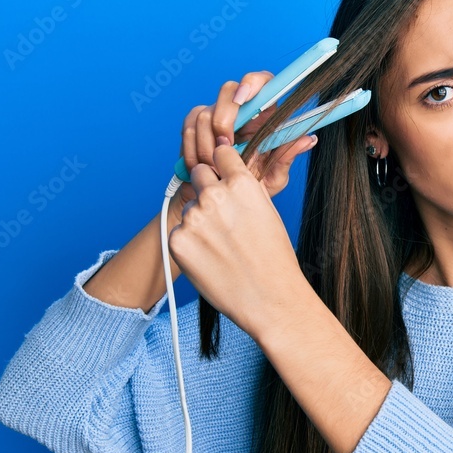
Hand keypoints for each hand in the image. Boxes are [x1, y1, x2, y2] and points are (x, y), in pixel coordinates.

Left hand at [168, 136, 314, 339]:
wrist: (270, 299)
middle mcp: (215, 195)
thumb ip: (245, 190)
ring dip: (200, 221)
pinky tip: (211, 260)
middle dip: (208, 189)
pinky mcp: (177, 241)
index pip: (221, 153)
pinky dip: (191, 244)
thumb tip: (230, 173)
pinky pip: (180, 233)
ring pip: (190, 207)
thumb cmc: (275, 259)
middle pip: (199, 174)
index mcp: (242, 184)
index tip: (225, 176)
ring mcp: (194, 218)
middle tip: (222, 218)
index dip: (223, 166)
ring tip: (222, 247)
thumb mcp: (268, 212)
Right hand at [171, 72, 317, 223]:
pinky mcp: (194, 125)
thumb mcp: (274, 177)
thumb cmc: (252, 187)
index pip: (263, 81)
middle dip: (224, 118)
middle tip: (227, 147)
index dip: (253, 81)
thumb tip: (308, 139)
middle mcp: (240, 109)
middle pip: (229, 90)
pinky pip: (188, 127)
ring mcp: (215, 114)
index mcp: (264, 115)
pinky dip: (192, 149)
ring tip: (215, 167)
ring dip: (207, 143)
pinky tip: (201, 167)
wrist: (222, 203)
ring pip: (204, 112)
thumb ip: (287, 157)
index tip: (245, 98)